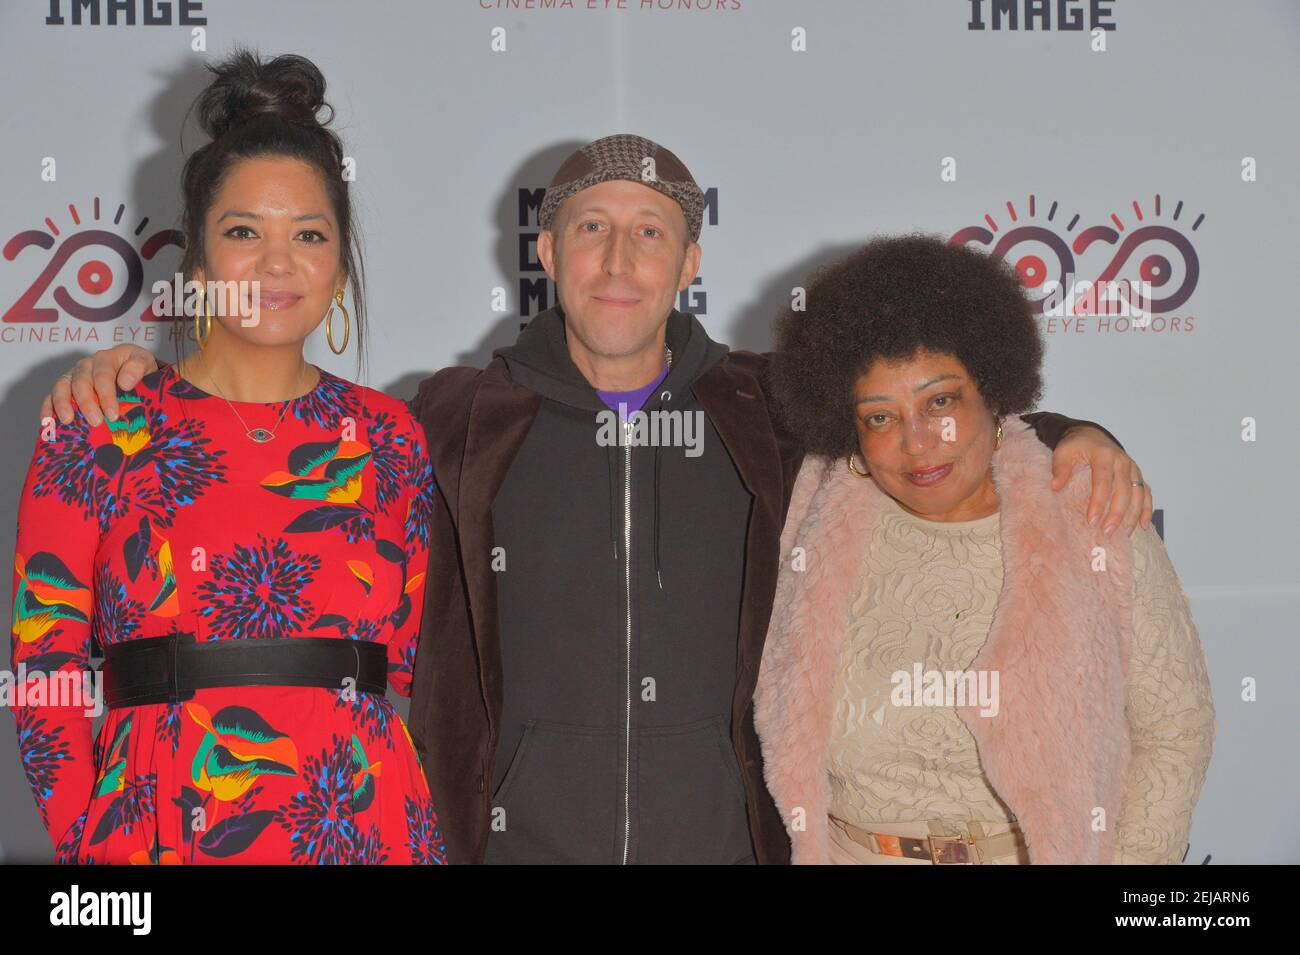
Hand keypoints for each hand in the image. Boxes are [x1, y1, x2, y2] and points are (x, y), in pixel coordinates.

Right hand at [41, 345, 159, 426]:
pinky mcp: (65, 386)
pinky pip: (51, 395)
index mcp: (106, 358)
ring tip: (68, 421)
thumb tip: (125, 383)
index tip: (113, 415)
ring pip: (62, 386)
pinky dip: (47, 407)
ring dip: (63, 404)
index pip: (103, 375)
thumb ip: (138, 368)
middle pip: (81, 382)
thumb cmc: (139, 369)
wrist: (132, 369)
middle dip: (87, 403)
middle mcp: (87, 365)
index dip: (106, 395)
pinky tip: (47, 421)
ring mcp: (74, 375)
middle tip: (96, 422)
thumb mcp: (145, 362)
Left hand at [1049, 426, 1152, 536]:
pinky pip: (1146, 493)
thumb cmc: (1076, 446)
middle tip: (1107, 531)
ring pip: (1138, 493)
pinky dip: (1147, 509)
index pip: (1103, 481)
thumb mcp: (1064, 452)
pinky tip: (1142, 525)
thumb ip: (1060, 468)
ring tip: (1124, 533)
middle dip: (1117, 513)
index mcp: (1103, 455)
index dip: (1098, 502)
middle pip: (1123, 490)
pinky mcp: (1137, 475)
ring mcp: (1132, 468)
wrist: (1091, 435)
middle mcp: (1122, 461)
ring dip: (1133, 514)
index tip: (1092, 520)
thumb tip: (1055, 486)